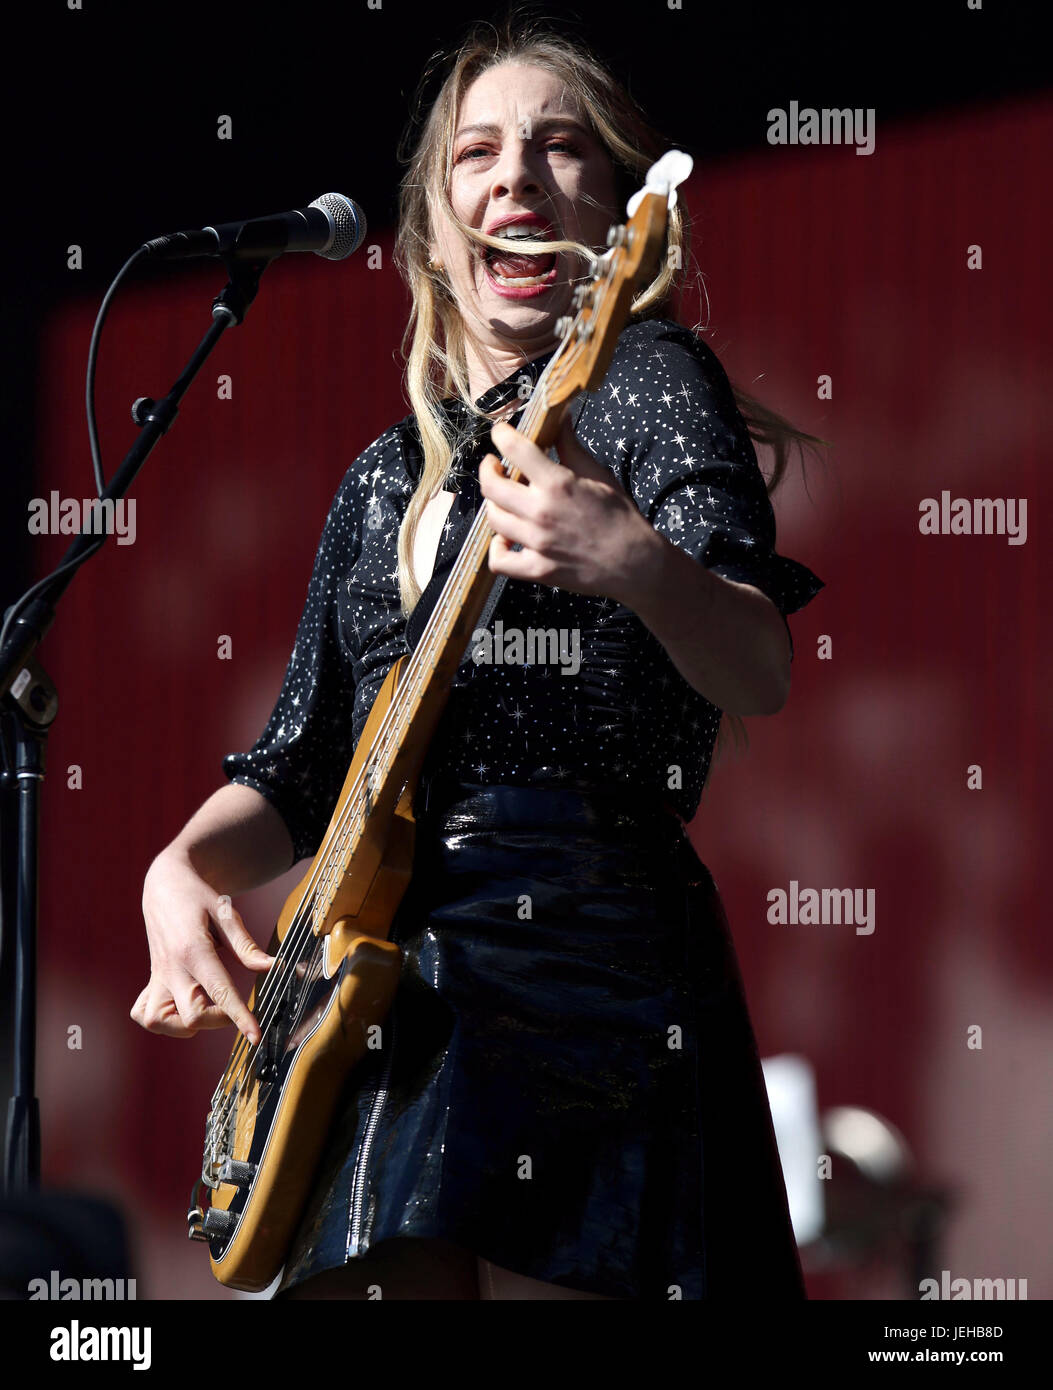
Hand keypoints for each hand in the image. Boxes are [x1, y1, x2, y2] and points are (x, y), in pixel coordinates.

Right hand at [131, 849, 274, 1043]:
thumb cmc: (198, 898)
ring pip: (159, 1021)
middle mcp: (171, 969)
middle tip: (232, 1004)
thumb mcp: (225, 913)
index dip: (239, 1016)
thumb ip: (246, 945)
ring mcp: (157, 977)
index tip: (255, 1036)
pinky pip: (145, 1014)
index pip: (218, 991)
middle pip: (190, 1017)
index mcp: (193, 950)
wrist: (164, 886)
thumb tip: (271, 967)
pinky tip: (182, 1007)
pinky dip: (163, 1020)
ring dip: (186, 1024)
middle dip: (218, 1020)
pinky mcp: (151, 981)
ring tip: (206, 1005)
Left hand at [479, 413, 658, 604]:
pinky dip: (497, 549)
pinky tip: (506, 540)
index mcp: (558, 483)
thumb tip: (560, 417)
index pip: (514, 449)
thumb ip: (571, 446)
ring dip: (494, 505)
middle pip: (491, 485)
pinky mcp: (537, 570)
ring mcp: (537, 544)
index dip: (500, 434)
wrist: (636, 563)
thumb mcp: (598, 475)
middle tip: (495, 467)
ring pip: (493, 518)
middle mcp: (541, 512)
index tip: (500, 432)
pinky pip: (499, 560)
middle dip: (488, 470)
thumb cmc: (620, 517)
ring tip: (505, 501)